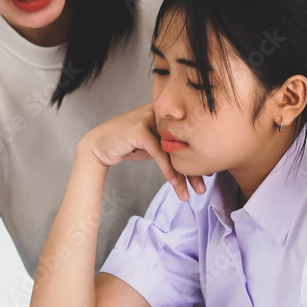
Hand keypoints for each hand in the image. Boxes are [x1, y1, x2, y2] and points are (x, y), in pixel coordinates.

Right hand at [78, 103, 204, 200]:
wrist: (100, 144)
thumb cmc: (128, 143)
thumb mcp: (153, 144)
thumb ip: (170, 146)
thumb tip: (195, 161)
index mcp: (167, 114)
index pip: (188, 138)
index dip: (199, 158)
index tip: (207, 177)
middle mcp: (161, 113)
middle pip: (184, 143)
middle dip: (194, 169)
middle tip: (202, 188)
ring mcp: (150, 118)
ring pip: (173, 150)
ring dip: (183, 174)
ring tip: (189, 193)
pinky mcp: (140, 128)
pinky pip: (159, 151)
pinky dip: (167, 168)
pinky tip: (173, 182)